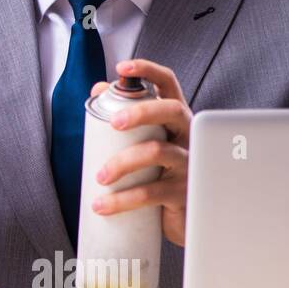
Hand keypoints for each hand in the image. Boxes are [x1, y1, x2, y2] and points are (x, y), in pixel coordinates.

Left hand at [88, 58, 191, 247]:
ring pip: (158, 151)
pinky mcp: (184, 193)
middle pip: (172, 111)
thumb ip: (124, 114)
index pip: (169, 85)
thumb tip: (98, 87)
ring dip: (122, 162)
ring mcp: (189, 164)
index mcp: (176, 120)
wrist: (184, 220)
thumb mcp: (143, 142)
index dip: (148, 71)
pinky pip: (152, 192)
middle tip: (113, 122)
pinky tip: (102, 205)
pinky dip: (123, 199)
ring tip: (100, 177)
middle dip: (141, 111)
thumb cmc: (161, 173)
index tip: (122, 67)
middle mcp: (188, 137)